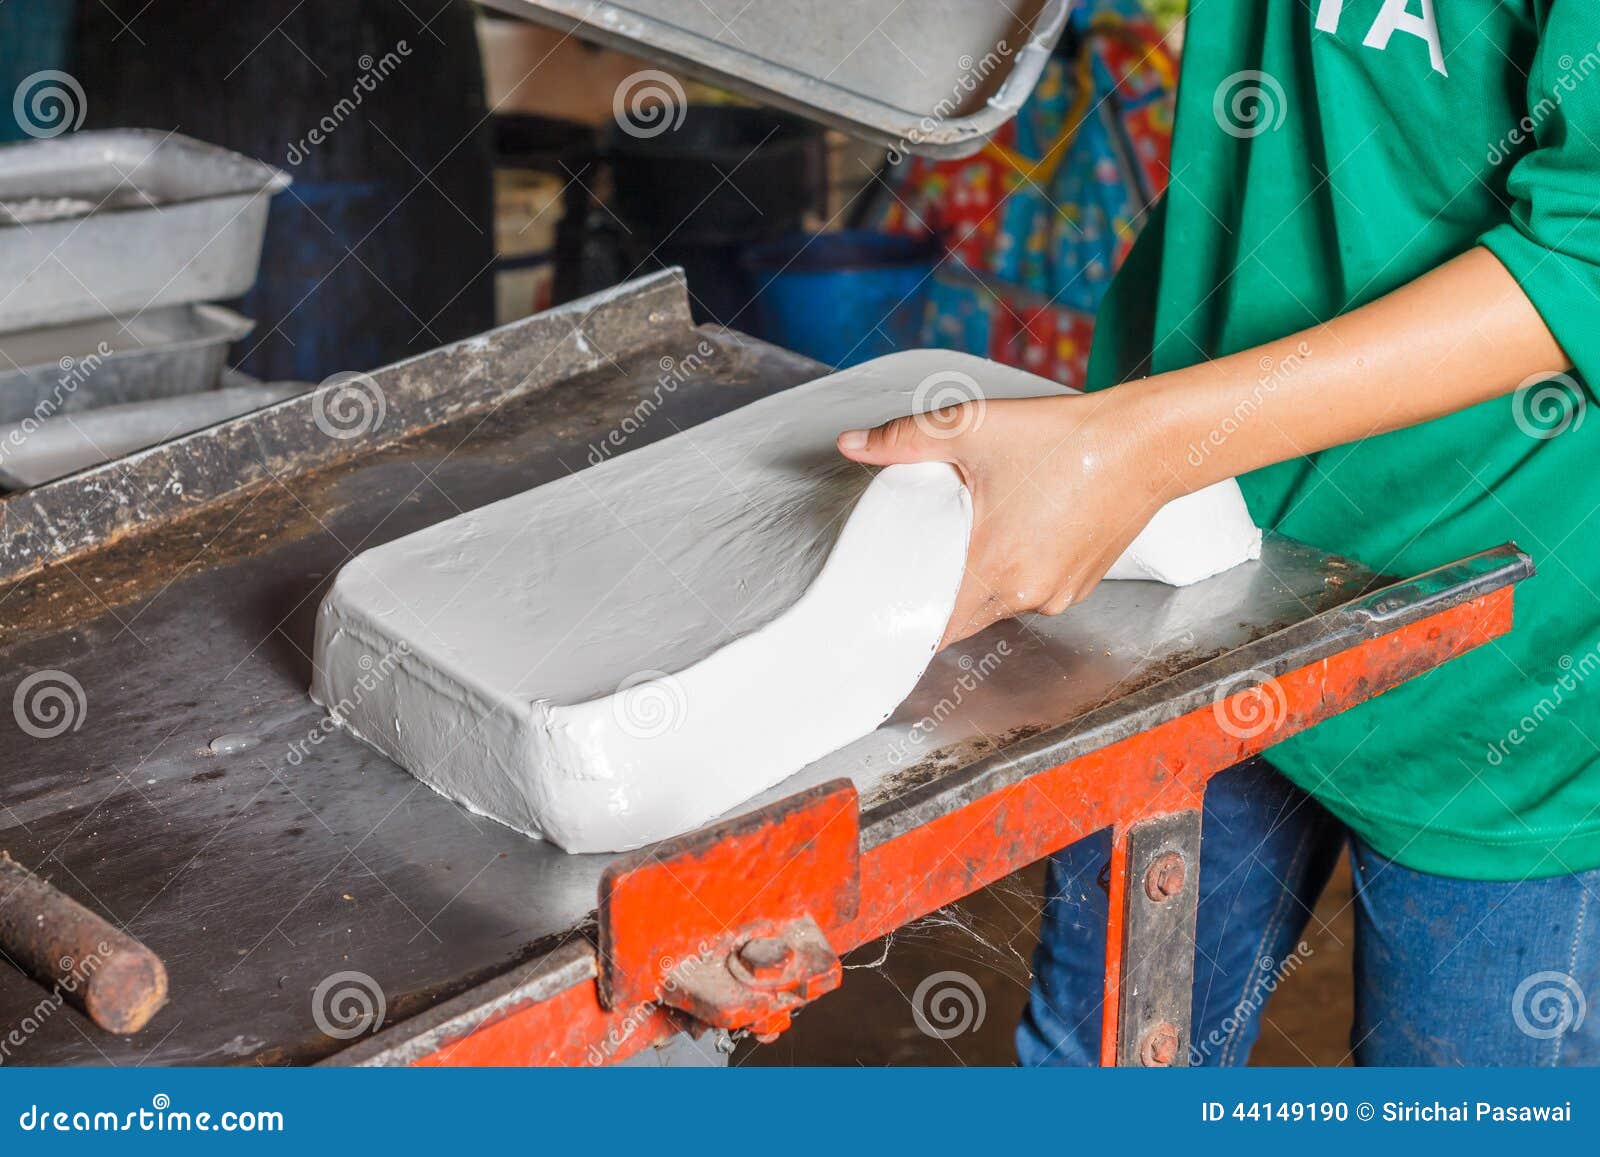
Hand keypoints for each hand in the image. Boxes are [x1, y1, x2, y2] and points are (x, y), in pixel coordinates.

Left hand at [837, 390, 1180, 647]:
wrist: (1145, 445)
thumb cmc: (1064, 437)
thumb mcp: (971, 428)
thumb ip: (904, 440)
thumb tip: (852, 445)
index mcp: (993, 566)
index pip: (932, 624)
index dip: (904, 621)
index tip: (882, 614)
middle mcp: (1027, 594)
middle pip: (960, 620)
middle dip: (936, 600)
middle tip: (914, 570)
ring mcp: (1057, 595)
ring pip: (995, 608)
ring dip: (975, 585)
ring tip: (969, 542)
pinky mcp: (1078, 586)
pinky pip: (1029, 594)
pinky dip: (1012, 576)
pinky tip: (1014, 537)